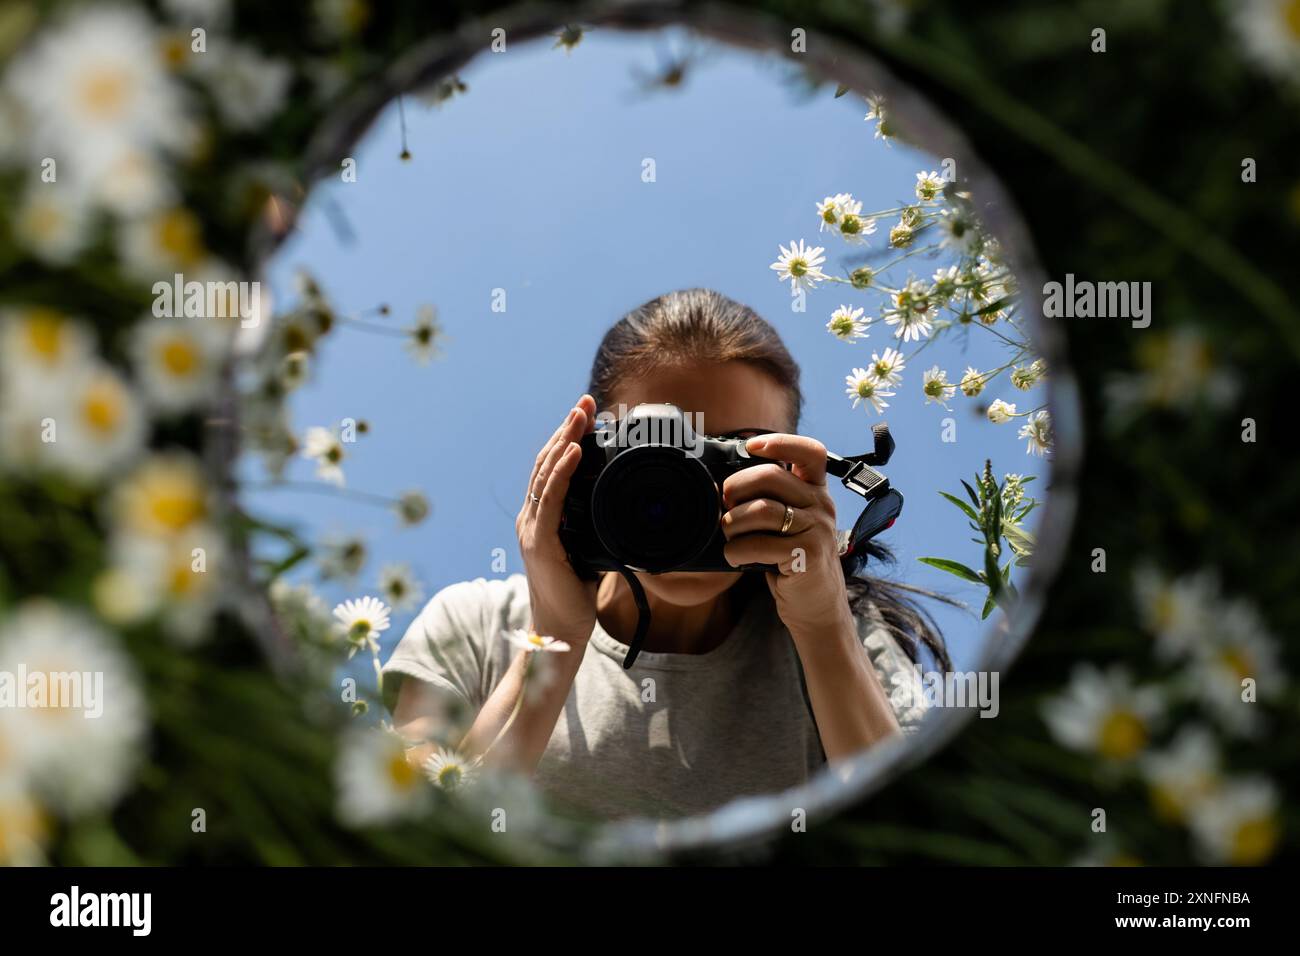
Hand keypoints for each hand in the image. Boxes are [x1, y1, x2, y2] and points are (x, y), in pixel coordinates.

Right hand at [516, 395, 598, 643]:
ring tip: (580, 415)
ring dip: (564, 440)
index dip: (567, 438)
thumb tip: (628, 510)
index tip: (585, 415)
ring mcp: (532, 529)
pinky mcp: (540, 543)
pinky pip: (551, 500)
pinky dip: (562, 472)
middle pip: (547, 462)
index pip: (552, 468)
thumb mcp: (593, 552)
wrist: (561, 633)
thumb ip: (601, 529)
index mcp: (542, 518)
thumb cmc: (576, 595)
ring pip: (546, 473)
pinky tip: (574, 453)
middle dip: (567, 428)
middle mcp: (531, 518)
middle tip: (585, 402)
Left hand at [719, 433, 852, 637]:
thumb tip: (722, 488)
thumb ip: (769, 501)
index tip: (750, 446)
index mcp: (816, 492)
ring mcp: (818, 530)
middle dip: (736, 488)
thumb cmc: (791, 561)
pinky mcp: (807, 555)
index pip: (810, 452)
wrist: (816, 608)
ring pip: (760, 509)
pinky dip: (736, 551)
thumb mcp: (788, 525)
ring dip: (732, 523)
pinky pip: (758, 544)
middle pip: (770, 476)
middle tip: (725, 505)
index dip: (780, 442)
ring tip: (729, 536)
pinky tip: (736, 557)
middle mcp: (822, 505)